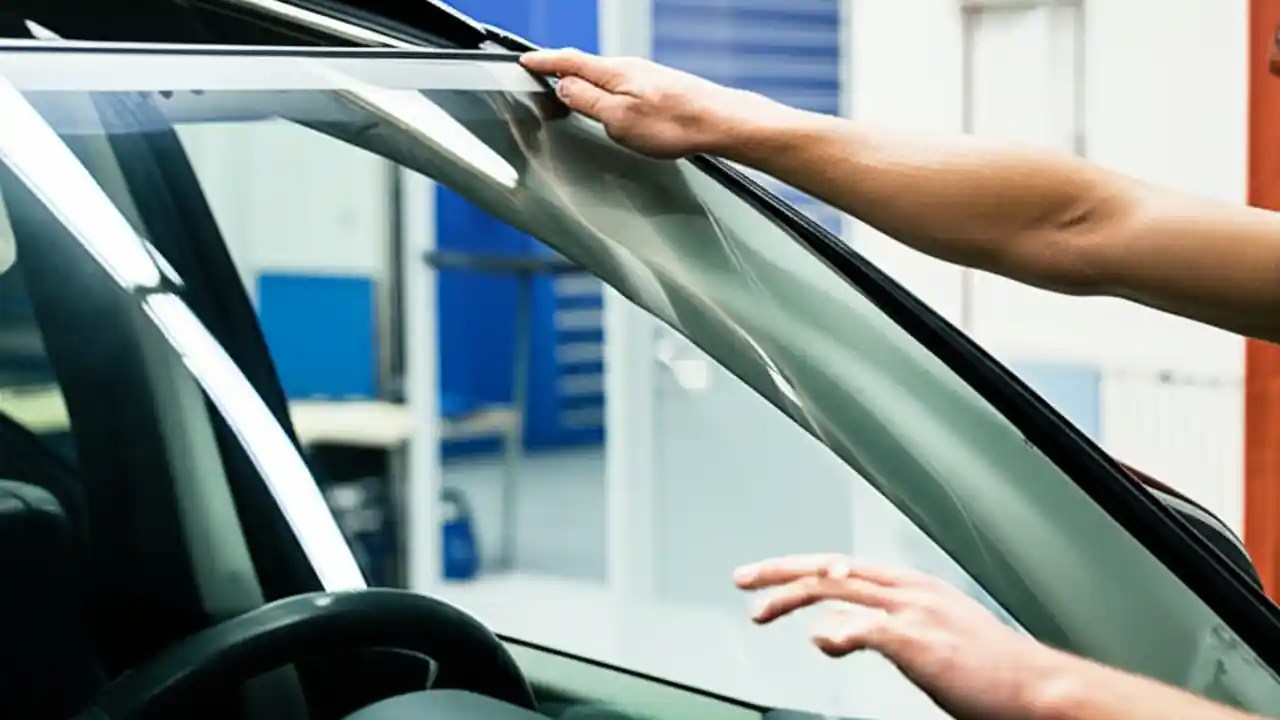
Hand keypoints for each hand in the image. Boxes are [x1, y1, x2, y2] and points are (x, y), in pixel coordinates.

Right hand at [519, 48, 788, 158]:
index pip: (568, 61)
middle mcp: (629, 68)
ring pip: (604, 76)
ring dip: (583, 81)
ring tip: (568, 88)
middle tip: (540, 71)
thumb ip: (587, 101)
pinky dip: (605, 90)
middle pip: (585, 65)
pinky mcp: (660, 88)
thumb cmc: (673, 123)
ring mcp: (646, 76)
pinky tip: (609, 102)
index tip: (524, 62)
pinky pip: (621, 85)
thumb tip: (563, 86)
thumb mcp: (618, 118)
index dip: (543, 62)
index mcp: (613, 73)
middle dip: (560, 68)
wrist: (719, 121)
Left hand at [733, 554, 1070, 719]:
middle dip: (780, 571)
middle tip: (743, 579)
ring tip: (760, 611)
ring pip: (837, 587)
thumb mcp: (933, 637)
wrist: (1041, 689)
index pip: (843, 566)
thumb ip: (883, 629)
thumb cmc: (995, 673)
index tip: (767, 578)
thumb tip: (838, 630)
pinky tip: (820, 641)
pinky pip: (865, 627)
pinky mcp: (918, 639)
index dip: (800, 568)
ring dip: (791, 596)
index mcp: (914, 587)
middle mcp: (910, 590)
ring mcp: (914, 611)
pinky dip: (836, 631)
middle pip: (830, 567)